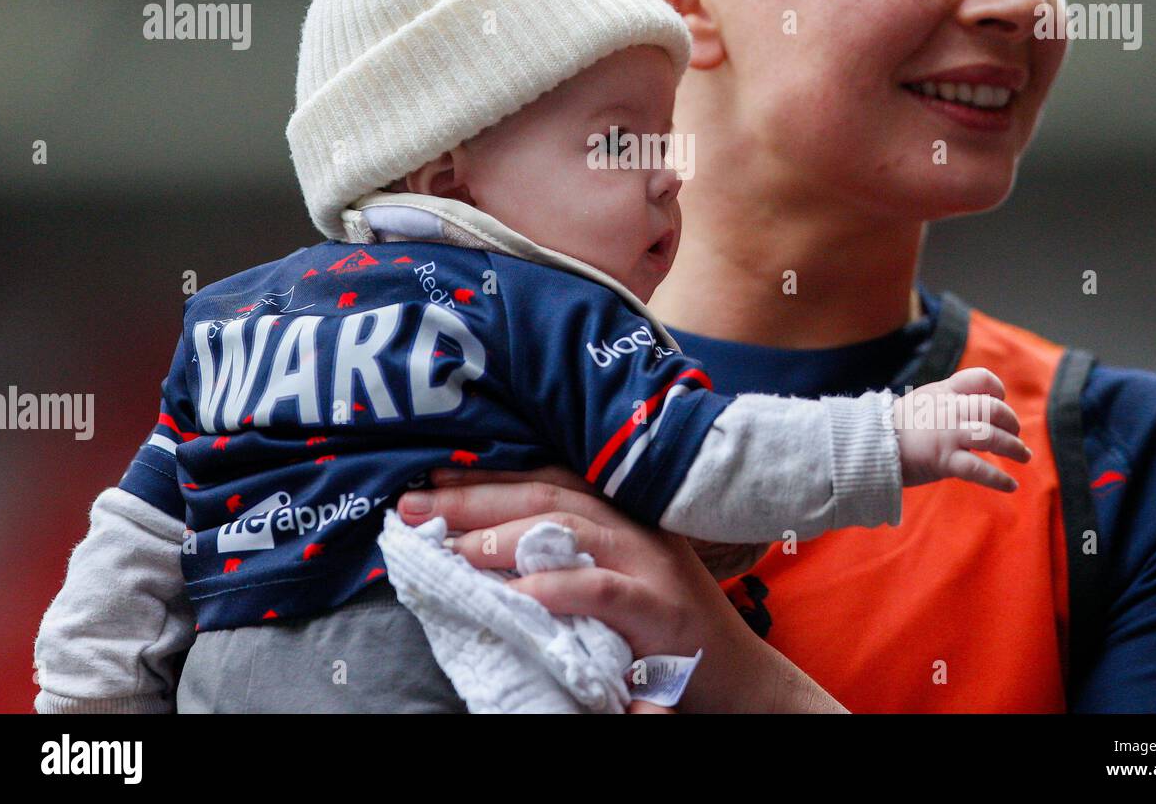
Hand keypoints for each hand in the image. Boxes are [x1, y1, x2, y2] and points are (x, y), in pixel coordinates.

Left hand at [395, 464, 844, 711]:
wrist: (740, 679)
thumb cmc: (665, 633)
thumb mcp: (617, 578)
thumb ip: (567, 556)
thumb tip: (481, 546)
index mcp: (620, 514)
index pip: (546, 479)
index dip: (487, 476)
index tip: (430, 479)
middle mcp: (633, 527)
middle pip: (546, 496)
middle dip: (475, 498)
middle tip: (415, 506)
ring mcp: (649, 563)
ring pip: (569, 531)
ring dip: (502, 537)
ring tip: (452, 549)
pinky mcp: (660, 608)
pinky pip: (600, 589)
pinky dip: (555, 588)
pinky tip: (514, 595)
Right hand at [892, 367, 1030, 490]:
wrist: (867, 443)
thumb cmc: (894, 426)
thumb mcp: (921, 402)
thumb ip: (945, 402)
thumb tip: (969, 409)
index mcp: (943, 392)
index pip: (980, 379)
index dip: (997, 390)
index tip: (1001, 402)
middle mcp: (949, 410)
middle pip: (993, 409)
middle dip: (1011, 423)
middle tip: (1015, 435)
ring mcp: (947, 434)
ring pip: (992, 437)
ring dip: (1014, 449)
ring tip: (1024, 457)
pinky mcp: (944, 460)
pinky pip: (979, 469)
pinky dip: (999, 479)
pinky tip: (1011, 485)